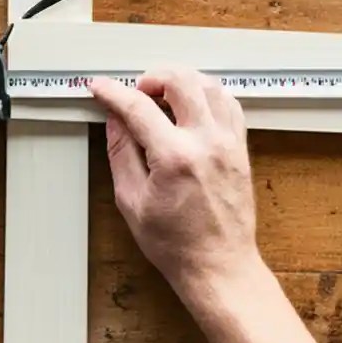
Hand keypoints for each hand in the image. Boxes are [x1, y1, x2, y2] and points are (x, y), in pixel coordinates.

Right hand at [88, 69, 260, 294]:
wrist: (219, 266)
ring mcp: (228, 144)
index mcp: (175, 158)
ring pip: (210, 85)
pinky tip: (193, 106)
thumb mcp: (132, 201)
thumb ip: (121, 153)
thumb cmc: (176, 244)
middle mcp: (206, 143)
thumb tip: (114, 120)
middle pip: (181, 81)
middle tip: (136, 91)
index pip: (138, 107)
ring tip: (163, 95)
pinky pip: (229, 104)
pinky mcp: (240, 149)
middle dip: (152, 76)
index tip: (101, 87)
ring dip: (183, 81)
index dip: (114, 92)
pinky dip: (209, 95)